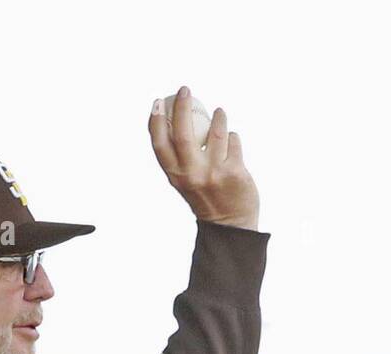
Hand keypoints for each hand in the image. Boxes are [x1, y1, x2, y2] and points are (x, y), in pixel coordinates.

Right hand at [148, 86, 259, 230]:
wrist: (230, 225)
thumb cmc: (205, 197)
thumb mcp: (185, 181)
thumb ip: (179, 158)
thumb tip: (175, 120)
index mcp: (176, 176)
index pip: (159, 143)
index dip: (155, 120)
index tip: (158, 102)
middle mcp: (192, 174)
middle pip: (183, 132)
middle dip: (182, 106)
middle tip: (185, 89)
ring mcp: (214, 172)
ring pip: (215, 132)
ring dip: (218, 117)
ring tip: (219, 113)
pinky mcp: (235, 172)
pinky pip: (233, 141)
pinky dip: (232, 136)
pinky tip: (231, 140)